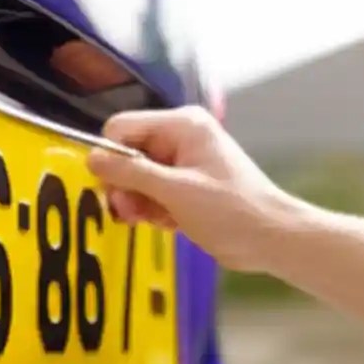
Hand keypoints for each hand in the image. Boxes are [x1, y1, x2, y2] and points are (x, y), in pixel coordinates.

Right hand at [88, 106, 299, 272]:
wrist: (271, 239)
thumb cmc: (233, 210)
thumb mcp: (177, 191)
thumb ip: (132, 173)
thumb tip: (92, 159)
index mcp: (182, 125)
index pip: (123, 127)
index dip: (110, 156)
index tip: (111, 188)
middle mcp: (180, 138)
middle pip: (127, 154)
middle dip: (124, 185)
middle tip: (130, 211)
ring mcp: (183, 164)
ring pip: (136, 178)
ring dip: (138, 202)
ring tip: (154, 219)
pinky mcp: (184, 188)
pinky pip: (152, 194)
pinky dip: (152, 210)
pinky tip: (168, 222)